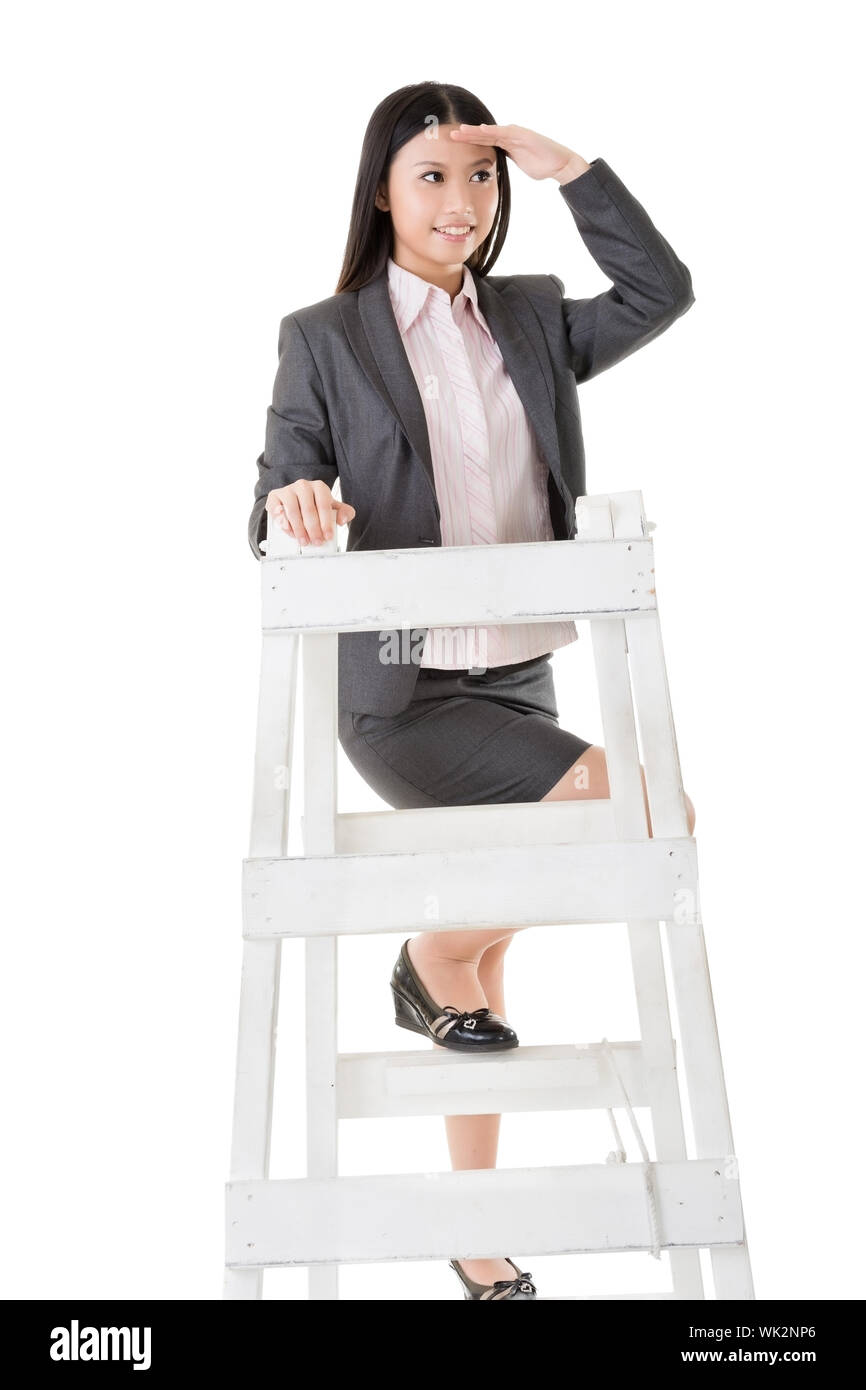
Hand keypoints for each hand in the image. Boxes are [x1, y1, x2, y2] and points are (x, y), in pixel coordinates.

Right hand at [266, 480, 355, 545]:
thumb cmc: (315, 505)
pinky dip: (282, 521)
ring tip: (303, 540)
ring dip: (298, 529)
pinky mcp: (274, 496)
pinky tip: (287, 529)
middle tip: (316, 542)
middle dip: (313, 529)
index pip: (323, 505)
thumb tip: (342, 520)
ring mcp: (287, 490)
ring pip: (292, 511)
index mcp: (319, 487)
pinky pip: (277, 509)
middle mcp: (303, 486)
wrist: (296, 499)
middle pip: (308, 509)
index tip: (328, 536)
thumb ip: (344, 513)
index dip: (326, 522)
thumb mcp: (332, 508)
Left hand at [449, 122, 587, 182]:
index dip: (468, 142)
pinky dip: (492, 132)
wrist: (559, 163)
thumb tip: (493, 170)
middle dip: (465, 135)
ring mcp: (515, 134)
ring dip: (474, 131)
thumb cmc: (541, 165)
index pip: (483, 142)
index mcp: (506, 143)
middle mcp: (508, 135)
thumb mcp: (518, 164)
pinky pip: (504, 133)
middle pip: (482, 134)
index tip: (452, 144)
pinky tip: (480, 130)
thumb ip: (506, 162)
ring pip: (490, 132)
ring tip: (458, 132)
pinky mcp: (522, 135)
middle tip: (447, 134)